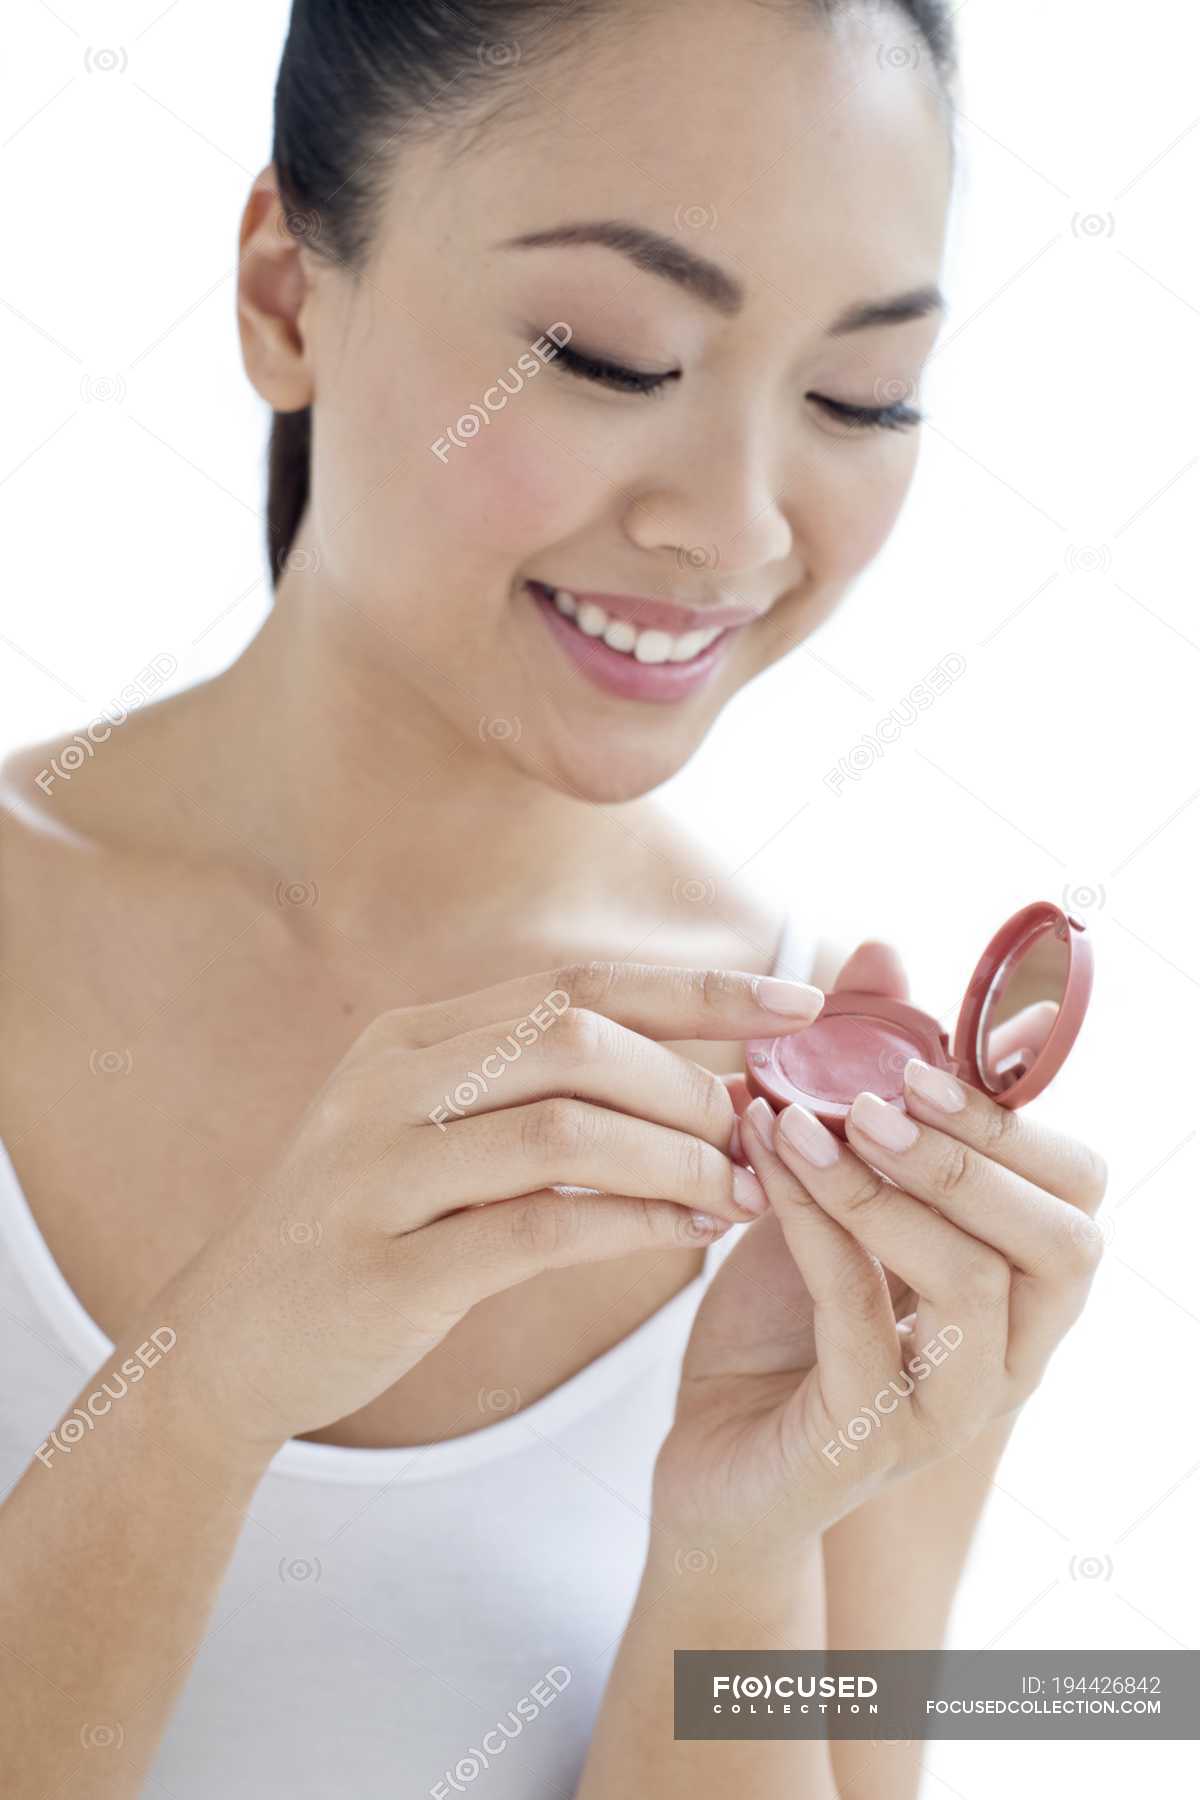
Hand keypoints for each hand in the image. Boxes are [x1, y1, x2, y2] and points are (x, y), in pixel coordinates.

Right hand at [157, 959, 823, 1461]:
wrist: (231, 1339)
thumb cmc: (365, 1231)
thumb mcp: (432, 1133)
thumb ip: (536, 1094)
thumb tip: (699, 1076)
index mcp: (411, 1038)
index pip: (576, 985)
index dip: (698, 989)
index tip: (799, 1002)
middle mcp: (389, 1085)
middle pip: (574, 1041)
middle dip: (691, 1082)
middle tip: (764, 1129)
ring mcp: (378, 1174)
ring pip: (562, 1129)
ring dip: (677, 1157)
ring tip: (744, 1189)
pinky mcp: (386, 1269)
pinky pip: (538, 1228)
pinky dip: (633, 1226)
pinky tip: (692, 1238)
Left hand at [652, 948, 1106, 1580]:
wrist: (714, 1463)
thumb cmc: (783, 1323)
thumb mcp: (827, 1189)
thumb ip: (862, 1081)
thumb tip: (882, 950)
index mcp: (1019, 1283)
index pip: (1078, 1191)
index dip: (1013, 1119)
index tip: (924, 1060)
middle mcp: (1012, 1349)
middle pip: (1064, 1241)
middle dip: (973, 1154)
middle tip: (880, 1098)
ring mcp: (951, 1405)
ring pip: (971, 1281)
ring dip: (883, 1185)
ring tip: (802, 1120)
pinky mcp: (869, 1440)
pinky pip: (860, 1322)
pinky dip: (813, 1228)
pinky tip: (764, 1166)